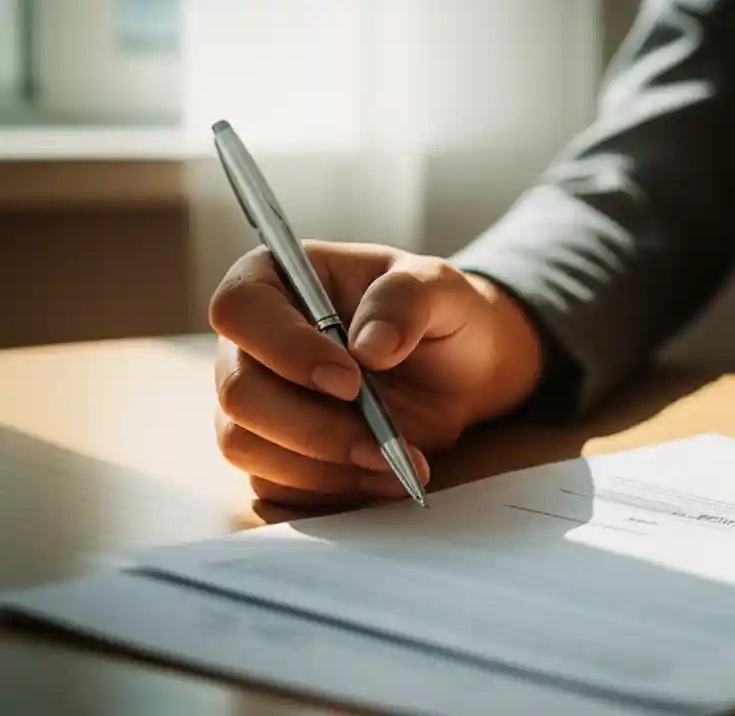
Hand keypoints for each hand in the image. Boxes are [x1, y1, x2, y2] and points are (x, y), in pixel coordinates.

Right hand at [210, 241, 543, 506]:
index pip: (240, 308)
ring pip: (247, 447)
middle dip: (312, 426)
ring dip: (324, 467)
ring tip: (396, 463)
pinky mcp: (273, 454)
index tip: (350, 379)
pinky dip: (332, 491)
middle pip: (238, 392)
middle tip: (380, 439)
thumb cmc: (438, 314)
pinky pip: (275, 486)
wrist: (460, 370)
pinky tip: (385, 479)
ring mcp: (256, 402)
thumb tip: (369, 347)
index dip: (285, 348)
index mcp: (274, 279)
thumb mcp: (439, 287)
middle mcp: (250, 343)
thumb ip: (405, 301)